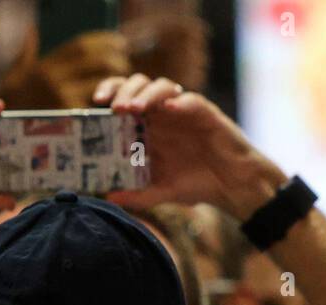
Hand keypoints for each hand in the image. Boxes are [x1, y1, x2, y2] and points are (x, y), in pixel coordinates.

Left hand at [92, 74, 284, 219]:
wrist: (231, 187)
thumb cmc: (196, 184)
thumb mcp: (161, 192)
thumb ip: (136, 195)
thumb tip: (108, 197)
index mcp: (149, 126)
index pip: (124, 98)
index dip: (109, 93)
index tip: (94, 104)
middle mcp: (163, 114)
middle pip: (139, 85)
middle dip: (124, 91)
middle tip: (114, 108)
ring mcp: (184, 111)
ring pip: (163, 86)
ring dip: (147, 94)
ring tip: (135, 109)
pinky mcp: (206, 114)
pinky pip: (192, 100)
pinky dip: (180, 101)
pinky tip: (169, 108)